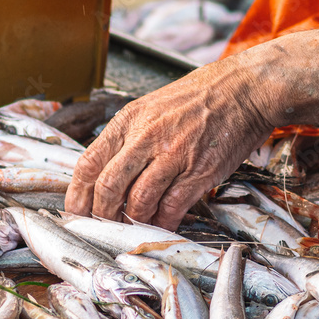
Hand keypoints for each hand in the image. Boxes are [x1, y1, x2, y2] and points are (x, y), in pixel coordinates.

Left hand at [64, 55, 275, 229]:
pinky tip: (158, 225)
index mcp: (128, 121)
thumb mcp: (149, 108)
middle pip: (108, 186)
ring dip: (130, 221)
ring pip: (138, 201)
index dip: (76, 194)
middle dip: (100, 214)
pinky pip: (172, 207)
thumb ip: (126, 139)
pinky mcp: (200, 172)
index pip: (88, 163)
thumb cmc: (195, 99)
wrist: (244, 89)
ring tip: (129, 228)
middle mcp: (146, 138)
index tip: (74, 211)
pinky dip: (161, 222)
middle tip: (100, 226)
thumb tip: (102, 174)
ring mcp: (173, 155)